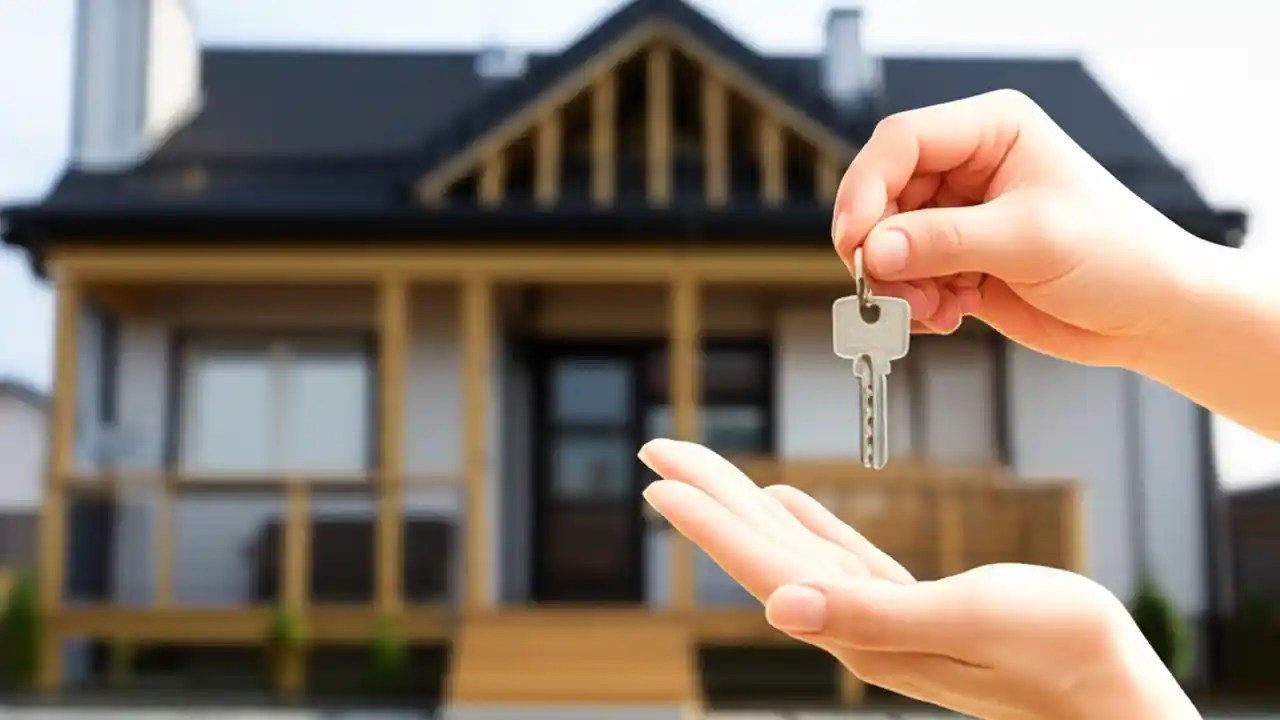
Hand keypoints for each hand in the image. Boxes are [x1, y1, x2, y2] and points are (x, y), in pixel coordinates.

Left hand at [638, 439, 1200, 719]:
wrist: (1112, 691)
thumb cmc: (1057, 653)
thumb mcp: (968, 617)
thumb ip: (872, 614)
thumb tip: (783, 607)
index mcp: (859, 627)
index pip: (763, 563)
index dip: (707, 518)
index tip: (659, 476)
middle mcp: (856, 625)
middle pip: (762, 550)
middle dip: (710, 497)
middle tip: (658, 450)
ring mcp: (881, 617)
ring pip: (794, 548)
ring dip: (746, 508)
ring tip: (704, 474)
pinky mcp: (912, 607)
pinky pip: (841, 557)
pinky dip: (808, 525)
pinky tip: (786, 503)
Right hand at [831, 88, 1213, 369]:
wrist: (1153, 314)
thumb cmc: (1120, 256)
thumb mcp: (1029, 240)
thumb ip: (945, 242)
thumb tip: (877, 249)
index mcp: (992, 131)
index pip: (902, 142)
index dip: (867, 187)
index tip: (856, 238)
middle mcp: (969, 168)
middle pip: (884, 196)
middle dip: (883, 249)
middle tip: (888, 288)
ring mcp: (960, 217)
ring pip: (888, 244)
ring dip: (900, 285)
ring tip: (934, 308)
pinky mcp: (956, 261)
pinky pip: (905, 278)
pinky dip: (915, 303)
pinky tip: (949, 314)